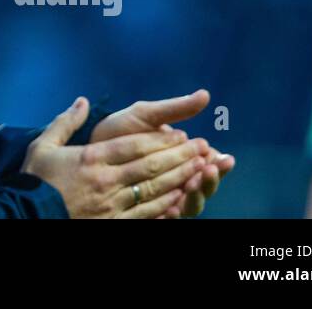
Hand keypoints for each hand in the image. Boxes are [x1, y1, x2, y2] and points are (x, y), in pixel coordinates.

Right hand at [22, 97, 208, 217]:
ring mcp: (112, 204)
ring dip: (181, 177)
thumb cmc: (35, 180)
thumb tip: (82, 101)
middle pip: (151, 166)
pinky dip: (168, 205)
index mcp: (91, 158)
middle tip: (202, 146)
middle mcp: (106, 180)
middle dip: (180, 156)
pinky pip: (147, 214)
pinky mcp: (115, 223)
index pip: (135, 145)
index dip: (162, 139)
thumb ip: (65, 122)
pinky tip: (182, 196)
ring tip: (200, 167)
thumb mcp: (43, 145)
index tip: (182, 133)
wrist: (26, 214)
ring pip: (154, 190)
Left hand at [91, 89, 235, 217]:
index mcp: (182, 160)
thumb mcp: (147, 115)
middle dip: (210, 180)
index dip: (218, 163)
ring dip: (195, 195)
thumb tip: (205, 94)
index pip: (210, 166)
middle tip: (209, 168)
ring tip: (193, 183)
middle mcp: (178, 182)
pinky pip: (164, 217)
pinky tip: (172, 206)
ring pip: (189, 205)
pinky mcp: (149, 212)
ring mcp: (165, 199)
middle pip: (203, 188)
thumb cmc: (121, 130)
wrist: (89, 148)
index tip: (221, 156)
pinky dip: (171, 212)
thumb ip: (175, 108)